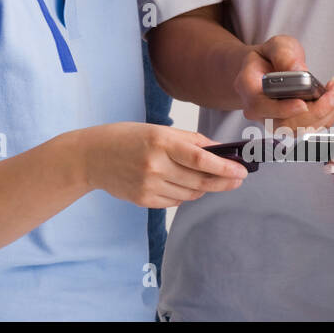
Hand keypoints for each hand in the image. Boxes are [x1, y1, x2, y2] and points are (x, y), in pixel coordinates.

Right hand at [81, 123, 246, 207]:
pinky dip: (183, 194)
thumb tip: (219, 151)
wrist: (91, 157)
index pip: (201, 159)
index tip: (241, 171)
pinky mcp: (143, 200)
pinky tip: (177, 184)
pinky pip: (175, 202)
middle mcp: (155, 165)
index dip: (225, 167)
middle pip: (200, 180)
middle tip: (236, 179)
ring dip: (202, 187)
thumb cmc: (126, 138)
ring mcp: (149, 185)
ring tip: (205, 179)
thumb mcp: (157, 130)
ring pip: (190, 194)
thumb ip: (189, 140)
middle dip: (223, 181)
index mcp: (160, 141)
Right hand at [231, 34, 333, 132]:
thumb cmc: (267, 59)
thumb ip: (284, 55)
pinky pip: (310, 129)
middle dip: (317, 111)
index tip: (303, 104)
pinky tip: (332, 97)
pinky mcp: (289, 127)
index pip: (260, 105)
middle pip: (286, 124)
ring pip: (301, 130)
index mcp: (248, 88)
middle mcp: (258, 111)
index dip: (283, 109)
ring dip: (326, 114)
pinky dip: (327, 115)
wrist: (263, 70)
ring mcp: (273, 122)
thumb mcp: (275, 46)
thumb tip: (298, 70)